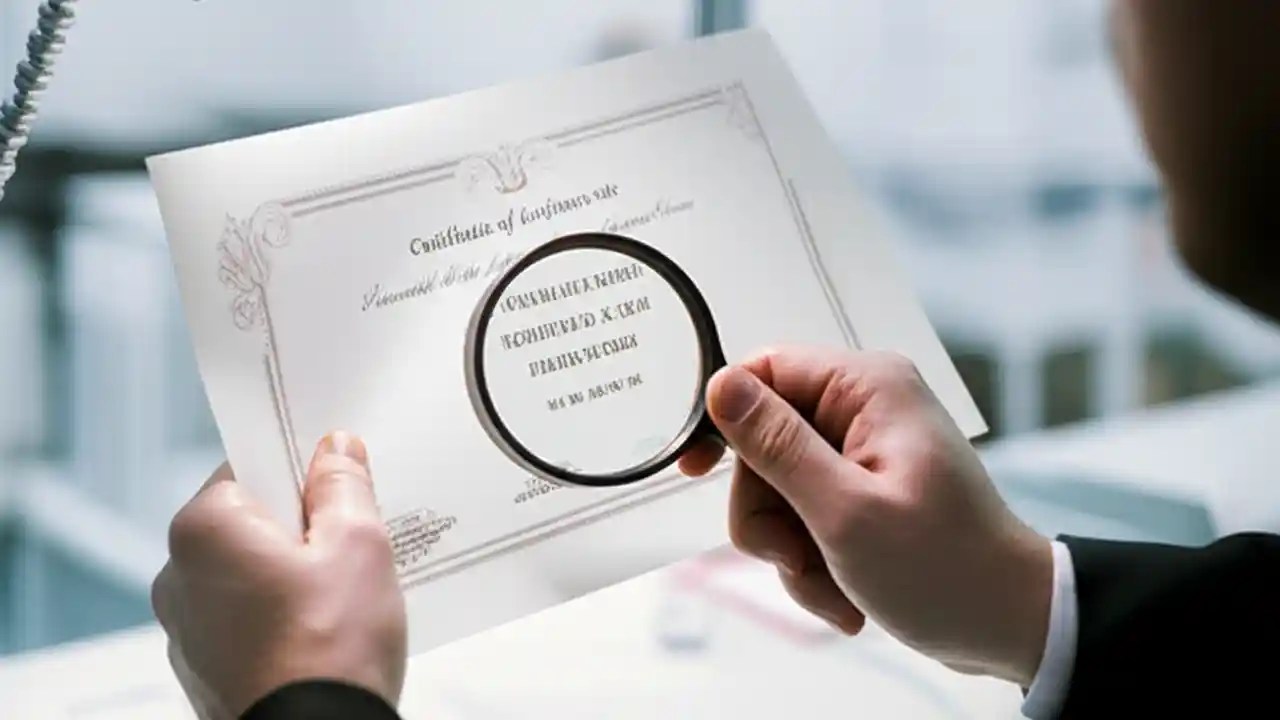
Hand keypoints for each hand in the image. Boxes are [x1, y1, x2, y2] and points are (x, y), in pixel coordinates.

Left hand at [152, 432, 406, 718]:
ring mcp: (185, 629)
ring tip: (341, 597)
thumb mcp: (358, 542)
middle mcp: (177, 575)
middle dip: (301, 527)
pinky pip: (244, 619)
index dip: (300, 469)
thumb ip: (343, 484)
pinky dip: (280, 617)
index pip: (249, 466)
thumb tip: (336, 450)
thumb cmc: (332, 646)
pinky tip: (322, 633)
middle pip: (249, 521)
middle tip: (351, 545)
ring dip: (291, 574)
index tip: (338, 485)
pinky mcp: (204, 669)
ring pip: (248, 572)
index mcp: (204, 529)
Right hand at [680, 348, 1052, 686]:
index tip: (697, 470)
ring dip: (789, 546)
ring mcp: (864, 449)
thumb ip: (776, 446)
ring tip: (829, 583)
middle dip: (768, 512)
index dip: (723, 419)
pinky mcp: (863, 486)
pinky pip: (802, 513)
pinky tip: (842, 589)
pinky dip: (811, 557)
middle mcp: (865, 407)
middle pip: (762, 442)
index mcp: (867, 388)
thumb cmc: (945, 569)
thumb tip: (722, 386)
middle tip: (794, 556)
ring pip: (776, 487)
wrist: (1007, 623)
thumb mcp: (844, 511)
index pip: (763, 371)